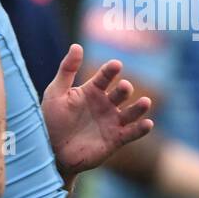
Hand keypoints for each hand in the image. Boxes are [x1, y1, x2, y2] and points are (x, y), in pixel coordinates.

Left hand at [42, 45, 153, 174]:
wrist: (50, 151)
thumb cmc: (50, 120)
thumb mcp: (55, 94)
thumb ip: (66, 70)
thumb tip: (77, 46)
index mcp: (91, 91)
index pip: (105, 76)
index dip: (111, 71)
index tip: (116, 65)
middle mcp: (105, 104)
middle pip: (121, 93)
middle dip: (125, 89)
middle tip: (124, 87)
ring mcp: (112, 122)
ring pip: (132, 112)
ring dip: (140, 107)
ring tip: (145, 102)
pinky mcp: (116, 139)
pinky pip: (132, 133)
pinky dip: (141, 129)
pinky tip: (148, 124)